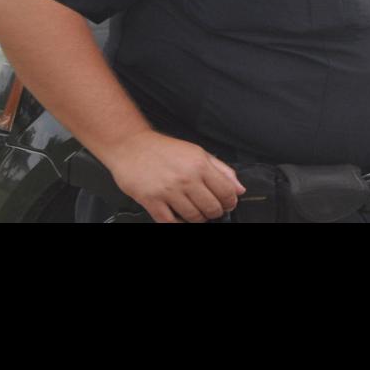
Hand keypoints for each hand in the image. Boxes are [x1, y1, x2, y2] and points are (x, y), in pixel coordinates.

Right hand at [101, 131, 245, 222]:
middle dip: (215, 212)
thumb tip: (240, 189)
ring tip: (196, 213)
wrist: (130, 145)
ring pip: (193, 217)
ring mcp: (168, 191)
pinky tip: (179, 217)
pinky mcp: (150, 200)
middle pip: (212, 208)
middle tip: (211, 210)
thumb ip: (222, 170)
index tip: (227, 204)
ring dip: (198, 219)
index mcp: (200, 165)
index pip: (226, 192)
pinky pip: (169, 222)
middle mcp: (186, 178)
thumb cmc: (164, 149)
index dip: (230, 202)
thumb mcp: (198, 153)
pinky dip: (178, 223)